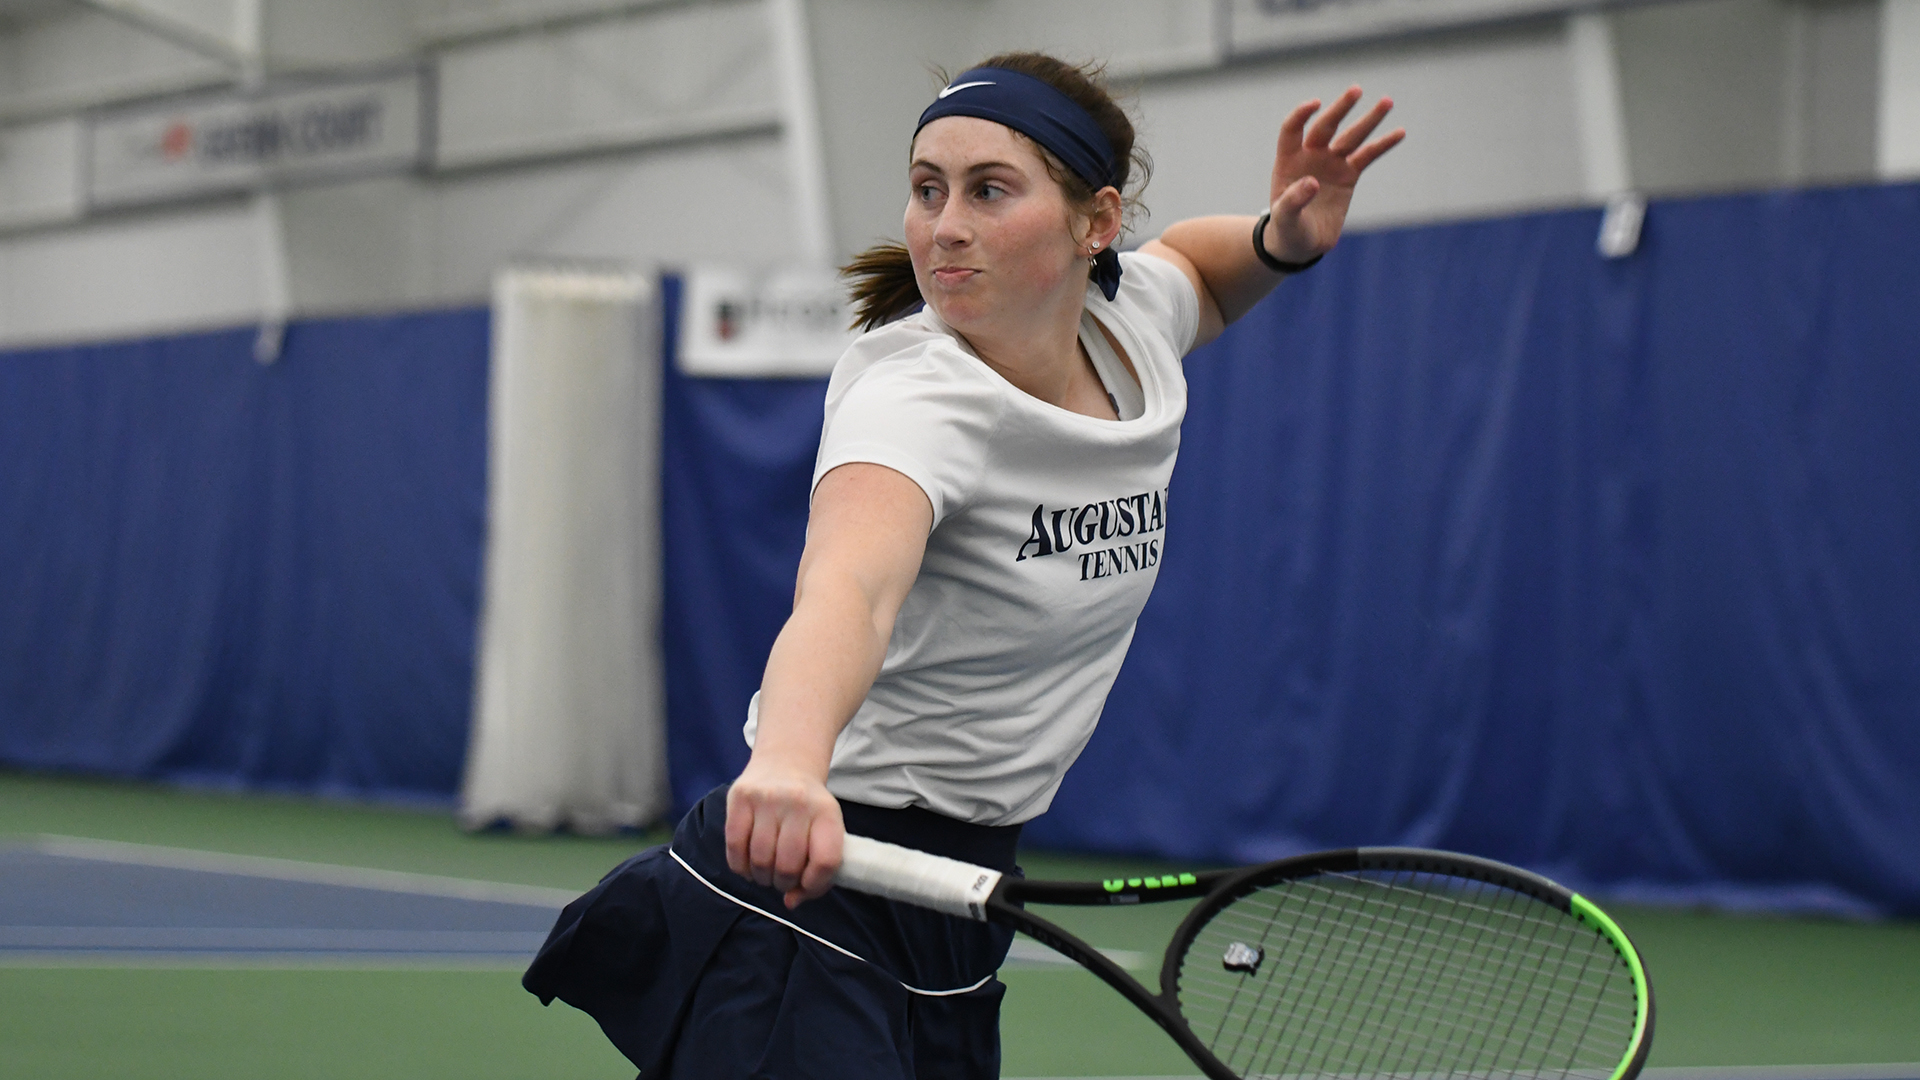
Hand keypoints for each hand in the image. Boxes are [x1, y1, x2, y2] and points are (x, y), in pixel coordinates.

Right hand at [724, 761, 844, 908]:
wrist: (784, 763)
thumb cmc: (808, 809)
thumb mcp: (823, 829)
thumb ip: (816, 868)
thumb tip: (791, 903)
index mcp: (827, 812)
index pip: (826, 861)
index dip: (815, 885)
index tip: (805, 887)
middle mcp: (798, 802)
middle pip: (788, 866)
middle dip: (784, 883)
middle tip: (782, 879)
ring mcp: (767, 798)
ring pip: (761, 861)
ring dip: (762, 878)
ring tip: (766, 873)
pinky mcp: (740, 798)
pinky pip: (735, 848)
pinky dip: (741, 867)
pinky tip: (748, 866)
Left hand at [1264, 87, 1404, 264]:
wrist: (1302, 243)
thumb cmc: (1286, 229)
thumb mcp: (1285, 219)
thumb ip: (1293, 200)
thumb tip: (1311, 182)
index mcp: (1288, 161)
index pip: (1293, 129)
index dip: (1301, 115)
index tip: (1316, 104)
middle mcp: (1311, 156)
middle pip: (1326, 126)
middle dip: (1341, 109)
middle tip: (1356, 90)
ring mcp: (1331, 163)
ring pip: (1352, 137)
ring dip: (1369, 120)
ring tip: (1387, 101)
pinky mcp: (1348, 175)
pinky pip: (1368, 156)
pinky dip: (1383, 145)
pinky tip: (1400, 132)